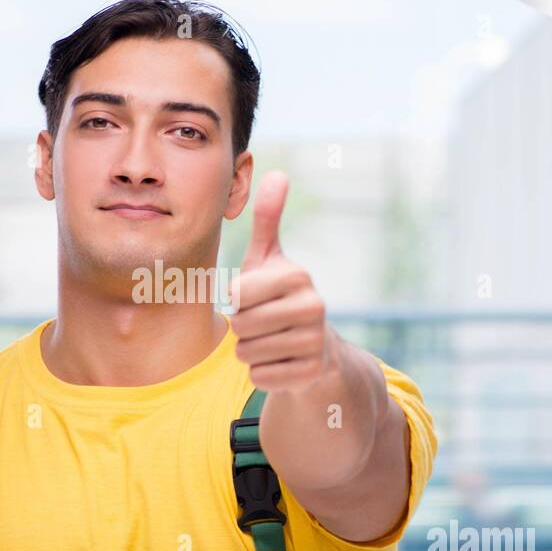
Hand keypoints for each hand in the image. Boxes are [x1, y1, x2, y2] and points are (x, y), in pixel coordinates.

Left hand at [230, 171, 336, 391]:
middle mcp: (313, 308)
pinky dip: (261, 373)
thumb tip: (278, 173)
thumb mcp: (270, 258)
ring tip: (270, 340)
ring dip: (249, 350)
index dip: (236, 299)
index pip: (237, 295)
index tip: (253, 296)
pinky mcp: (309, 375)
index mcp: (298, 276)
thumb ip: (269, 218)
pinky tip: (279, 362)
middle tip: (262, 322)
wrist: (313, 347)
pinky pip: (260, 377)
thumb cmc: (278, 296)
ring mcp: (315, 343)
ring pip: (247, 353)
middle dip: (242, 327)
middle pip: (241, 325)